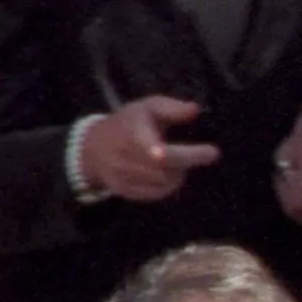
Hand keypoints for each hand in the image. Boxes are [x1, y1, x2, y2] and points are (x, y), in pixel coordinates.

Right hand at [80, 95, 220, 201]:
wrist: (93, 146)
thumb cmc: (130, 123)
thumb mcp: (148, 107)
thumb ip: (171, 108)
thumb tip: (194, 110)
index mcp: (131, 132)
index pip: (149, 146)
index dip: (163, 152)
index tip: (197, 152)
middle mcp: (122, 155)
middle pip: (165, 167)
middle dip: (190, 160)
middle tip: (208, 153)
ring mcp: (120, 175)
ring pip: (164, 182)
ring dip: (179, 172)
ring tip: (178, 159)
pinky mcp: (122, 190)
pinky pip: (156, 193)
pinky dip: (169, 185)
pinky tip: (168, 172)